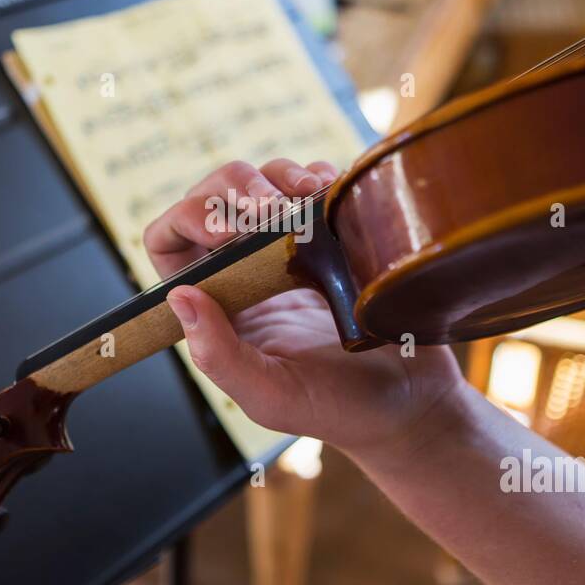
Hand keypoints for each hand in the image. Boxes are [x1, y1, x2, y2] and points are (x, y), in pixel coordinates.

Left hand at [143, 158, 466, 456]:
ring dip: (279, 176)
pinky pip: (314, 183)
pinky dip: (320, 175)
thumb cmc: (339, 408)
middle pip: (213, 198)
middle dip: (236, 188)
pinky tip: (334, 194)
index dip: (186, 222)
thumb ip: (218, 354)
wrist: (414, 401)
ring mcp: (291, 248)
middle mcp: (246, 271)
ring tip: (309, 192)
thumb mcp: (271, 395)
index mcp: (219, 306)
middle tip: (273, 210)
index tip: (225, 231)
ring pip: (262, 181)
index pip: (169, 244)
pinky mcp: (334, 233)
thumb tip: (179, 296)